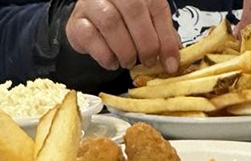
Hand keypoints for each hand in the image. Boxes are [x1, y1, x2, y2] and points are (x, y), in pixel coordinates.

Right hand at [66, 0, 180, 72]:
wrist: (91, 25)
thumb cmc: (122, 23)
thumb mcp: (146, 25)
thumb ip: (161, 36)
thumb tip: (173, 60)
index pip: (156, 6)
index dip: (166, 37)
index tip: (170, 63)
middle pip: (133, 10)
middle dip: (145, 43)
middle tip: (148, 61)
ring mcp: (91, 3)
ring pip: (111, 22)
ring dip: (125, 50)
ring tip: (129, 61)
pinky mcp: (76, 22)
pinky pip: (91, 38)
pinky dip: (105, 56)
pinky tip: (112, 61)